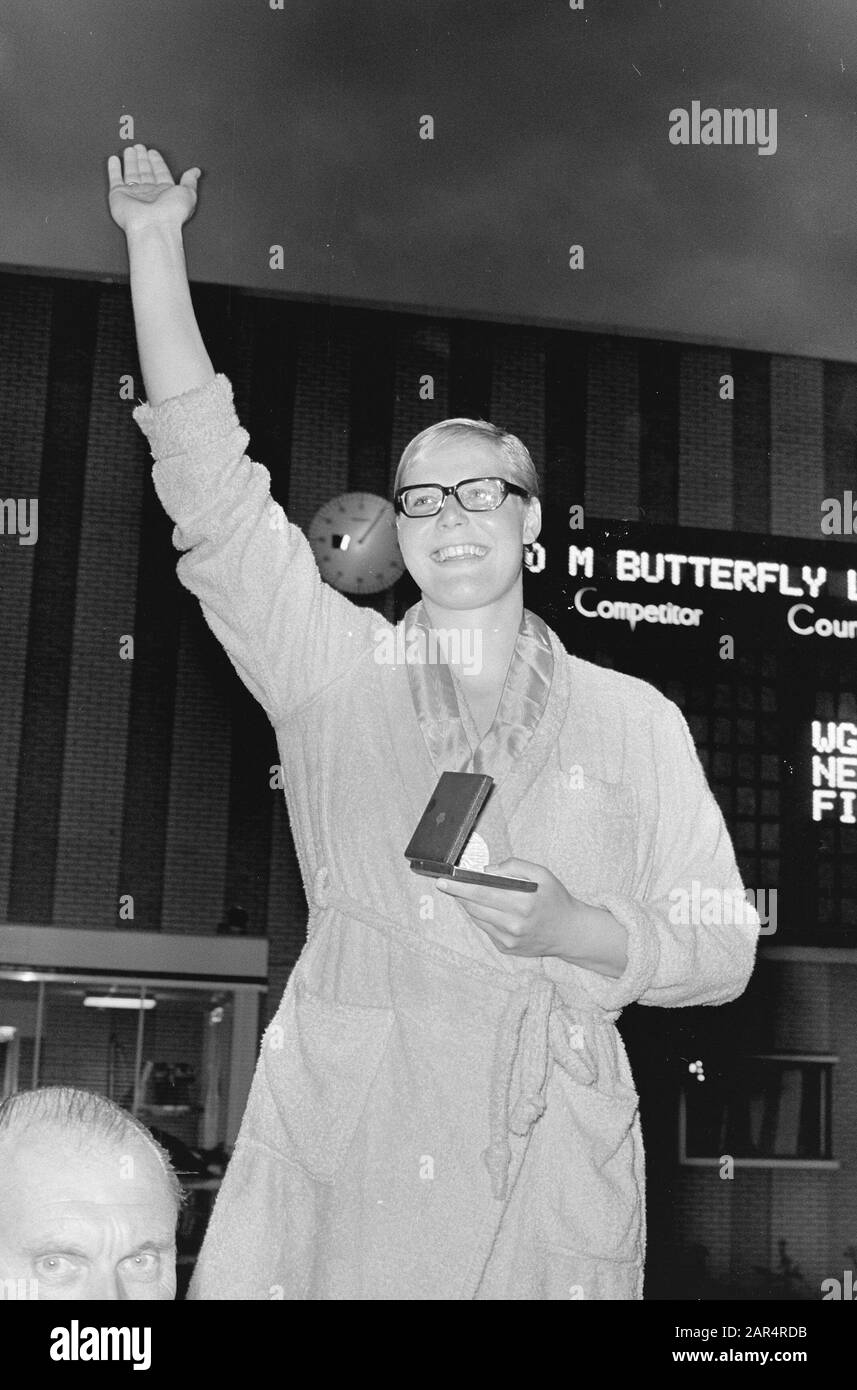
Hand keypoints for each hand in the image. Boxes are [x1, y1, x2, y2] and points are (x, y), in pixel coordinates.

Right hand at [107, 145, 200, 237]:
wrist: (153, 227)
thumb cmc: (171, 214)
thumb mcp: (188, 193)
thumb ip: (190, 181)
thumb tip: (196, 172)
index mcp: (165, 193)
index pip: (160, 172)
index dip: (157, 161)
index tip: (153, 152)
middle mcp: (149, 194)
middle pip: (145, 171)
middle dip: (143, 158)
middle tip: (140, 147)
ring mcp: (134, 194)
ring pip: (131, 173)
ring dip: (130, 161)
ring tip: (130, 149)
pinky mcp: (118, 195)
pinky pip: (115, 179)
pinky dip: (114, 169)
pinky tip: (115, 160)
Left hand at [436, 858, 582, 959]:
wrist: (570, 932)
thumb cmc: (555, 899)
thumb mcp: (542, 874)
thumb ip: (515, 866)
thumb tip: (487, 870)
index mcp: (523, 902)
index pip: (482, 892)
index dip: (460, 886)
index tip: (443, 881)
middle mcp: (515, 924)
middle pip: (474, 907)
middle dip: (458, 894)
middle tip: (446, 884)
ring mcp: (509, 939)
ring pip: (477, 918)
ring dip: (469, 905)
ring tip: (468, 894)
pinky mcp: (506, 949)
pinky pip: (486, 929)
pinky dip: (483, 917)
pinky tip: (490, 910)